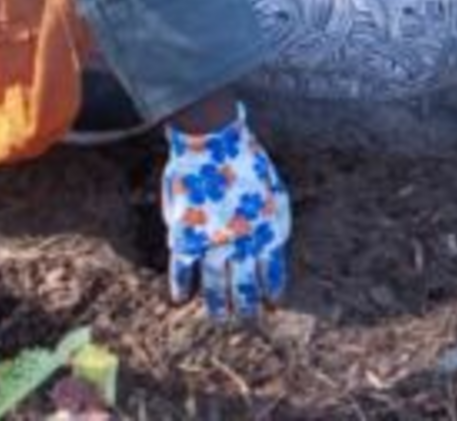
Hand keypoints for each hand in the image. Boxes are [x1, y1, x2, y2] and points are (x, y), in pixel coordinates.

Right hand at [160, 103, 289, 316]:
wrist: (213, 137)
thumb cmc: (245, 159)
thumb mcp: (274, 188)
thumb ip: (274, 218)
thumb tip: (272, 243)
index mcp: (267, 228)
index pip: (272, 270)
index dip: (271, 288)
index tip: (272, 302)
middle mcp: (242, 239)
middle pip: (245, 284)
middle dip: (246, 305)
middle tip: (245, 318)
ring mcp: (214, 238)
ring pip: (216, 283)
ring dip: (218, 304)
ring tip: (220, 319)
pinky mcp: (187, 232)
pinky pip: (183, 267)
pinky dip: (181, 285)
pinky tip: (181, 298)